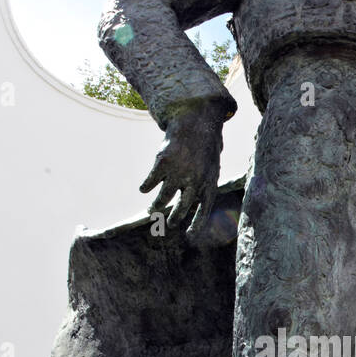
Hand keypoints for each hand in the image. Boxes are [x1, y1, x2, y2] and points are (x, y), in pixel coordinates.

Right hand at [140, 105, 225, 238]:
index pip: (203, 211)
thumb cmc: (205, 145)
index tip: (189, 236)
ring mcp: (178, 173)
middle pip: (181, 208)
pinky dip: (145, 187)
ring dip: (155, 207)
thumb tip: (197, 201)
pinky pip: (150, 182)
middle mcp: (194, 181)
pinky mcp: (163, 164)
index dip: (196, 224)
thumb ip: (205, 183)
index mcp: (209, 183)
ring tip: (150, 210)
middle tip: (167, 224)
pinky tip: (143, 189)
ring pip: (162, 199)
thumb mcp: (212, 165)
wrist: (196, 121)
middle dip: (173, 219)